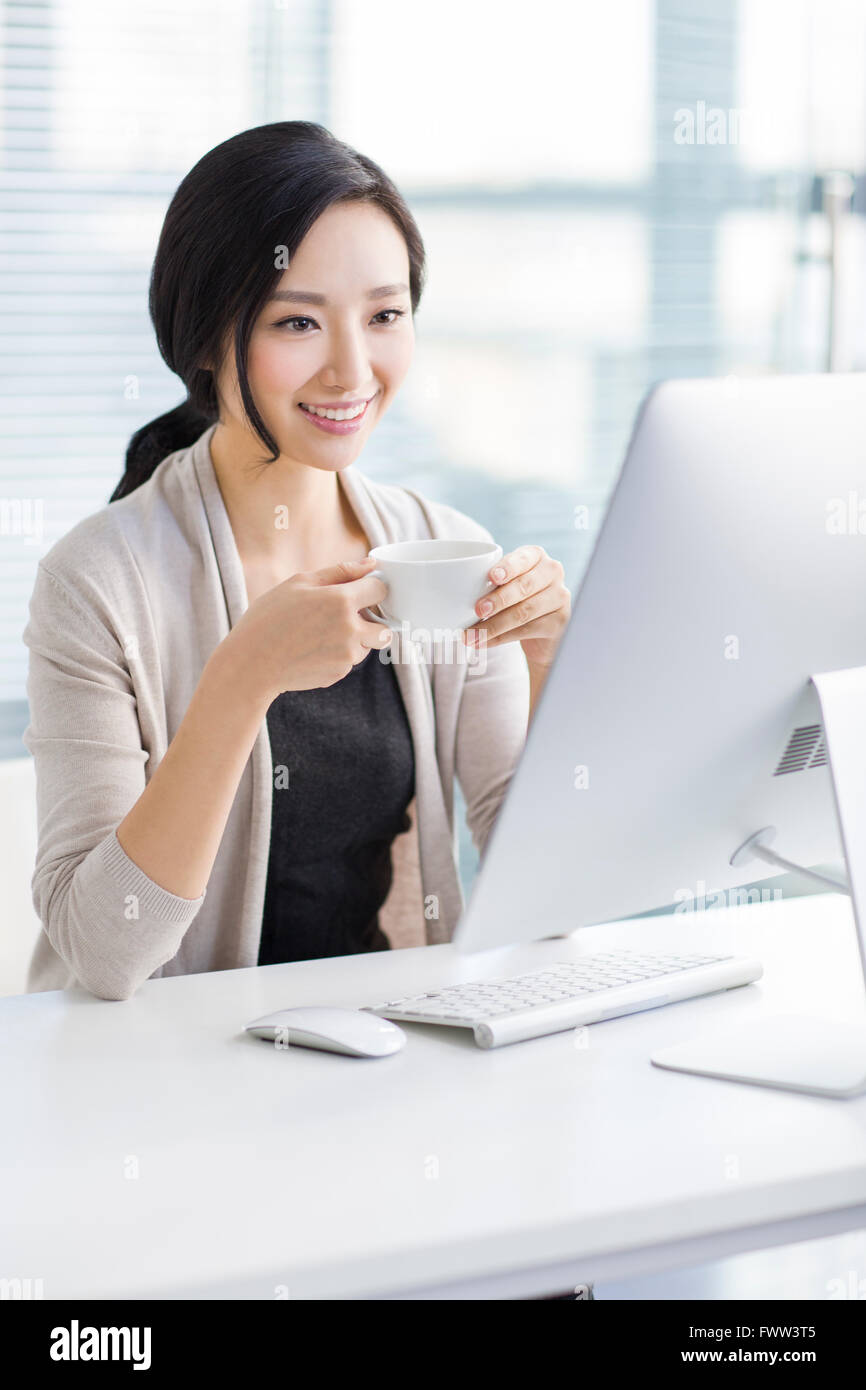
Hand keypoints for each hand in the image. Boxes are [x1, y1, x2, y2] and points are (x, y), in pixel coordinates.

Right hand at [223, 556, 391, 702]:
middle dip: (370, 620)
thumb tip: (371, 563)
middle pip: (384, 626)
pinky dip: (338, 654)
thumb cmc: (269, 618)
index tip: (359, 590)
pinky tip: (312, 649)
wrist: (251, 664)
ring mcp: (347, 656)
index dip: (370, 587)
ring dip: (354, 638)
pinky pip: (349, 660)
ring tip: (319, 633)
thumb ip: (340, 572)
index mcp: (342, 601)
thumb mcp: (299, 583)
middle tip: (342, 616)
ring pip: (367, 645)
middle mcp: (351, 630)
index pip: (381, 589)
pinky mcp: (339, 674)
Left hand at [463, 544, 570, 669]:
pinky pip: (526, 631)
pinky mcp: (559, 622)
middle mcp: (552, 573)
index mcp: (536, 556)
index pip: (524, 558)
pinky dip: (500, 638)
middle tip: (477, 610)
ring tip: (472, 634)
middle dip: (498, 599)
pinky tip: (483, 642)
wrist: (541, 629)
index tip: (492, 577)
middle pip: (524, 587)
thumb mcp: (506, 583)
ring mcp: (559, 598)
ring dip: (494, 625)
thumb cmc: (517, 598)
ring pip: (523, 612)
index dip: (509, 567)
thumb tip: (458, 592)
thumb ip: (492, 582)